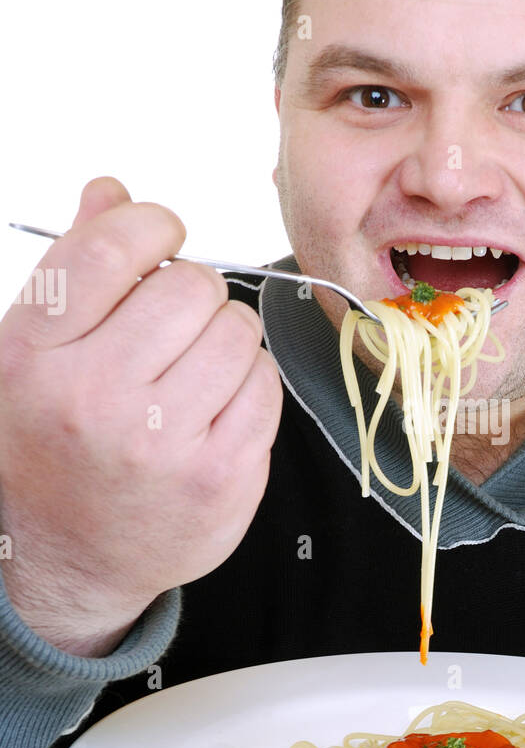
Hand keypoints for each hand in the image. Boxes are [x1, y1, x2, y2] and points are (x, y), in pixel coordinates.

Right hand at [0, 176, 283, 653]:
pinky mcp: (220, 477)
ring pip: (239, 332)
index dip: (152, 224)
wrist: (61, 557)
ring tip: (191, 372)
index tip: (162, 236)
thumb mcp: (34, 351)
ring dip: (225, 339)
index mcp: (35, 354)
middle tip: (174, 327)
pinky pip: (266, 387)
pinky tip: (214, 409)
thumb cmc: (52, 441)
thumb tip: (112, 190)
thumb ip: (76, 266)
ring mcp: (163, 443)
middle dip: (192, 292)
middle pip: (190, 286)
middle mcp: (95, 397)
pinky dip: (249, 386)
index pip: (112, 246)